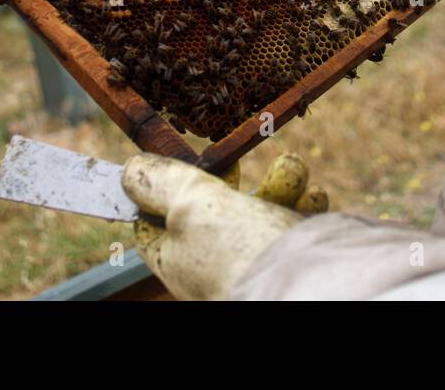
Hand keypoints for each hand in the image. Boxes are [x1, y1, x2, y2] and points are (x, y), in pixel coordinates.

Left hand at [123, 151, 327, 299]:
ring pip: (262, 208)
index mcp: (178, 260)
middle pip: (215, 209)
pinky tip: (314, 195)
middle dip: (234, 175)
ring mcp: (256, 261)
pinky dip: (305, 202)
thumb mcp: (188, 204)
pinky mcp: (295, 256)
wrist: (310, 284)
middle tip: (236, 161)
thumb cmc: (241, 250)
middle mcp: (215, 265)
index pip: (154, 225)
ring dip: (281, 180)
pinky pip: (296, 221)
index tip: (178, 162)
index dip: (161, 190)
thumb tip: (130, 170)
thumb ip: (158, 182)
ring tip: (293, 169)